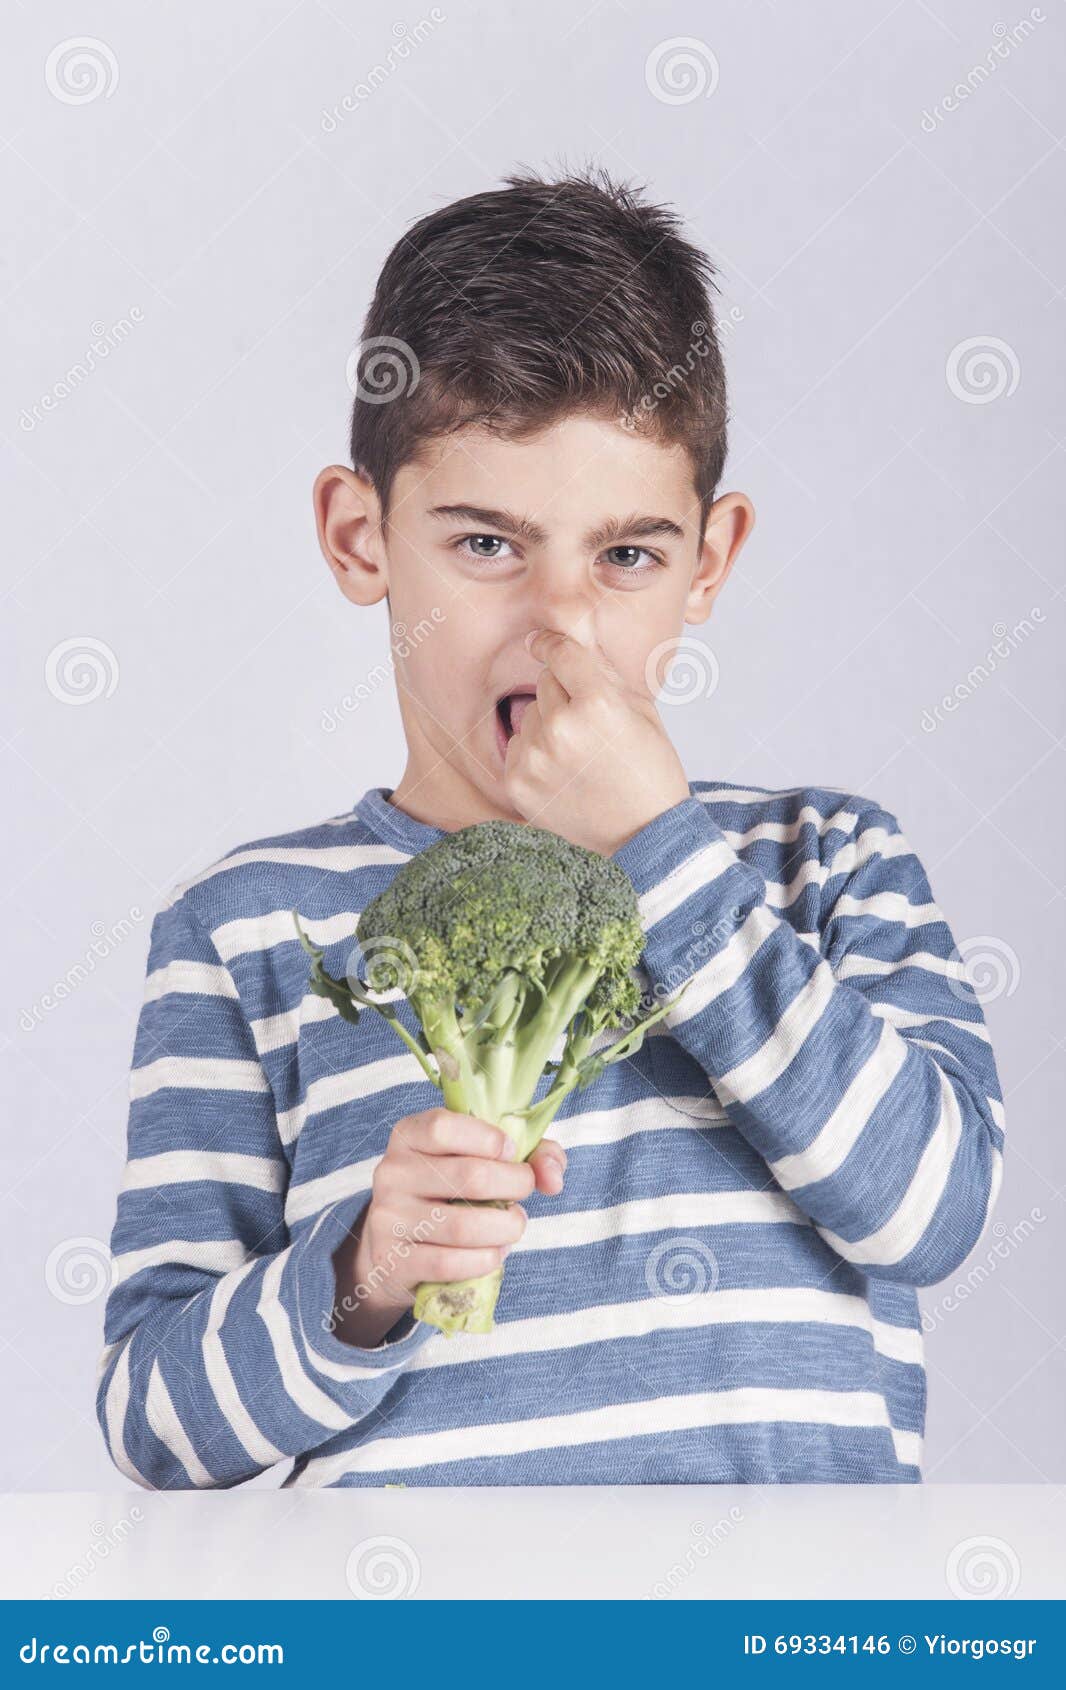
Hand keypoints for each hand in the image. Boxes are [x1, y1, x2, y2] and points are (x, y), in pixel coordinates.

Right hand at [331, 1108, 566, 1347]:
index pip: (444, 1128)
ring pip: (463, 1226)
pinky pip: (450, 1262)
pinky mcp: (394, 1260)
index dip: (490, 1139)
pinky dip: (485, 1259)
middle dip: (515, 1185)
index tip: (511, 1153)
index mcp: (409, 1136)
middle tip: (523, 1192)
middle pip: (470, 1176)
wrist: (394, 1247)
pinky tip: (494, 1252)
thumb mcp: (477, 1158)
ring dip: (506, 1228)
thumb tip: (553, 1177)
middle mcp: (392, 1172)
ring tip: (513, 1224)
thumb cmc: (448, 1191)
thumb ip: (528, 1153)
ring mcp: (389, 1218)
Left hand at [503, 629, 690, 853]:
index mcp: (599, 704)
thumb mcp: (643, 712)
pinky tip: (562, 774)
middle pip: (545, 683)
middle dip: (564, 695)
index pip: (561, 652)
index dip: (552, 644)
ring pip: (529, 715)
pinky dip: (534, 754)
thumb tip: (573, 638)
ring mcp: (535, 757)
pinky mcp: (516, 782)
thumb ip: (606, 673)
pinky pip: (517, 746)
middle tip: (589, 726)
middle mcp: (561, 727)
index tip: (543, 642)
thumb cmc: (649, 773)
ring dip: (547, 725)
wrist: (642, 840)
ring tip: (578, 757)